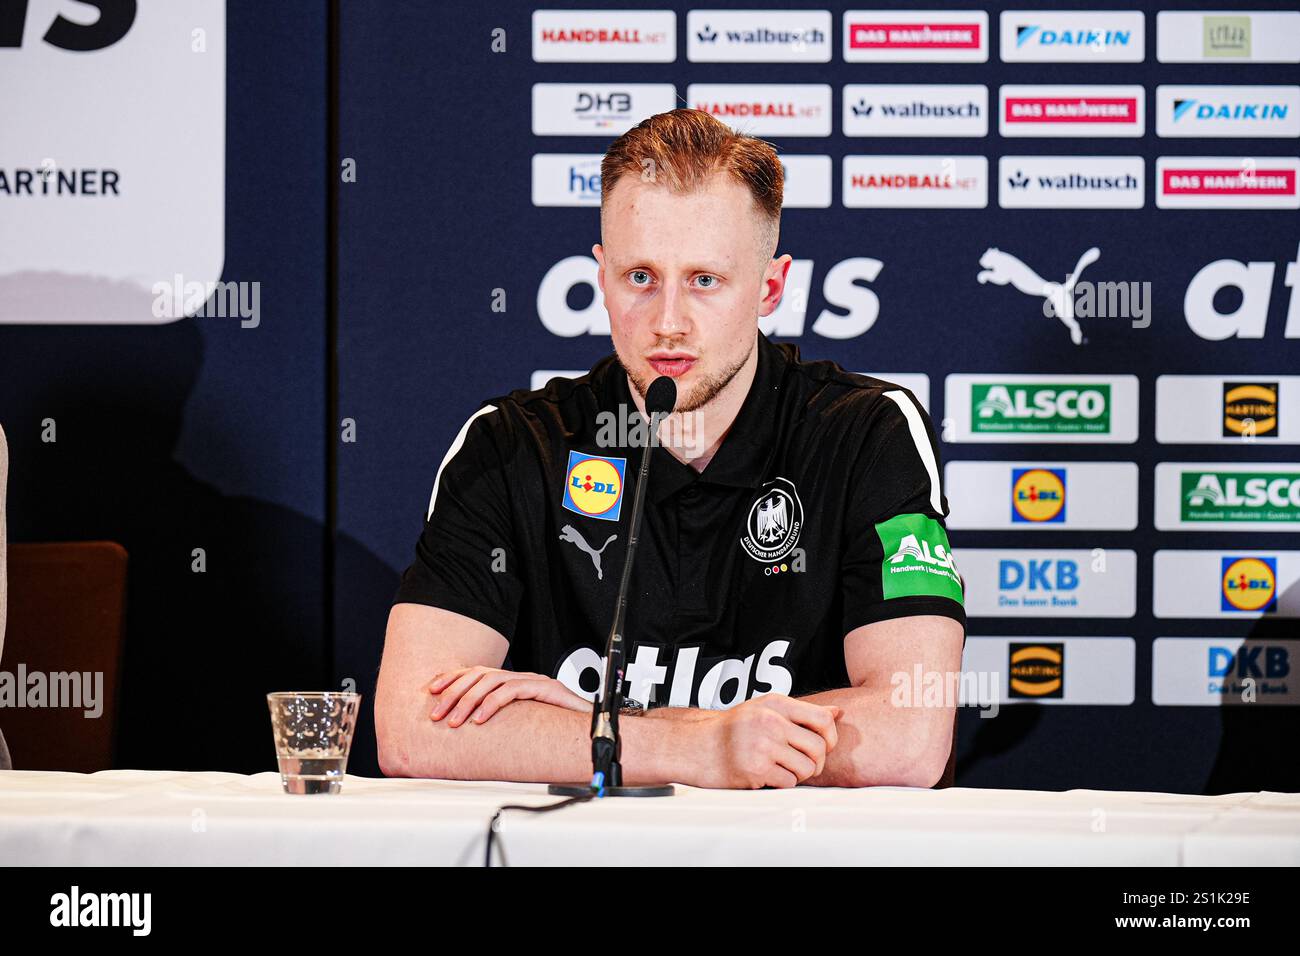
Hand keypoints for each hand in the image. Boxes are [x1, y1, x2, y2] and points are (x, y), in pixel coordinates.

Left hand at [428, 665, 589, 726]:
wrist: (588, 728)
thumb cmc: (554, 728)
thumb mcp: (518, 723)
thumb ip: (498, 720)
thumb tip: (466, 730)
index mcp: (511, 681)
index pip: (475, 672)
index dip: (452, 678)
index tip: (432, 691)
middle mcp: (519, 677)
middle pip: (479, 674)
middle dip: (454, 693)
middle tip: (437, 714)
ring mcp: (532, 680)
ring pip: (491, 681)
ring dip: (468, 701)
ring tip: (456, 721)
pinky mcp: (543, 688)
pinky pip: (512, 691)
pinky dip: (492, 704)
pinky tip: (481, 719)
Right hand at [685, 694, 841, 788]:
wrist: (698, 746)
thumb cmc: (735, 729)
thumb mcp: (766, 709)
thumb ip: (801, 712)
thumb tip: (837, 713)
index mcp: (776, 704)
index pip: (823, 720)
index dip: (831, 738)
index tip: (823, 747)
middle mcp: (770, 721)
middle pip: (818, 748)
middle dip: (817, 762)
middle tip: (804, 764)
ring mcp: (762, 745)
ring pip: (807, 768)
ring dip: (800, 775)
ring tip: (783, 769)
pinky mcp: (755, 769)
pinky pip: (789, 783)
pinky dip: (783, 784)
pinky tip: (768, 776)